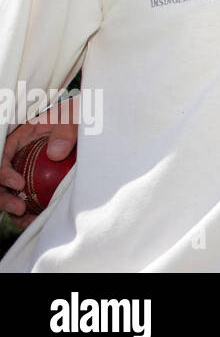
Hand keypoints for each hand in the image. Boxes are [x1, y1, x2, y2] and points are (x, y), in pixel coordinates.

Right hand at [1, 94, 77, 227]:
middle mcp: (19, 156)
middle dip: (3, 197)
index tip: (18, 184)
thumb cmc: (81, 116)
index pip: (1, 156)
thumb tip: (56, 154)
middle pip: (1, 180)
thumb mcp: (74, 117)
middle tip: (19, 209)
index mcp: (20, 138)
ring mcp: (27, 170)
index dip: (3, 172)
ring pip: (11, 193)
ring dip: (13, 209)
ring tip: (28, 220)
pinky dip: (29, 212)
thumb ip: (66, 131)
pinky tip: (37, 220)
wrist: (94, 124)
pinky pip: (29, 199)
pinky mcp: (39, 183)